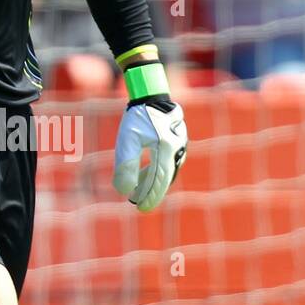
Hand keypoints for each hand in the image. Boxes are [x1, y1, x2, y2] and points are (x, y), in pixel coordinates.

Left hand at [112, 96, 187, 211]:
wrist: (151, 95)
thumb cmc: (137, 116)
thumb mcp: (127, 140)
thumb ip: (126, 166)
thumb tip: (124, 190)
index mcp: (166, 147)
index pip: (159, 180)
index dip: (150, 197)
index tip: (141, 208)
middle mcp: (176, 148)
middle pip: (165, 178)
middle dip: (151, 193)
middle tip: (138, 204)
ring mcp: (179, 146)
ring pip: (166, 171)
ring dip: (153, 183)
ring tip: (137, 192)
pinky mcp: (176, 143)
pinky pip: (167, 163)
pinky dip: (156, 172)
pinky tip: (144, 177)